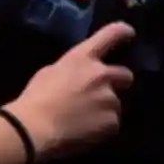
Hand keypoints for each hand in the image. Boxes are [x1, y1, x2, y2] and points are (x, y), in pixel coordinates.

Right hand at [4, 21, 135, 160]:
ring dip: (106, 109)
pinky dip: (103, 128)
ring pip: (116, 103)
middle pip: (125, 75)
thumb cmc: (36, 98)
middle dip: (118, 83)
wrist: (35, 129)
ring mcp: (109, 99)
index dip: (123, 32)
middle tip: (101, 94)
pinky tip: (86, 132)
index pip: (111, 35)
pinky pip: (112, 124)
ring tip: (86, 120)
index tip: (128, 33)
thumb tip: (80, 76)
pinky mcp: (112, 122)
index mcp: (83, 58)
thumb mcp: (50, 73)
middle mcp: (101, 75)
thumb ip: (72, 70)